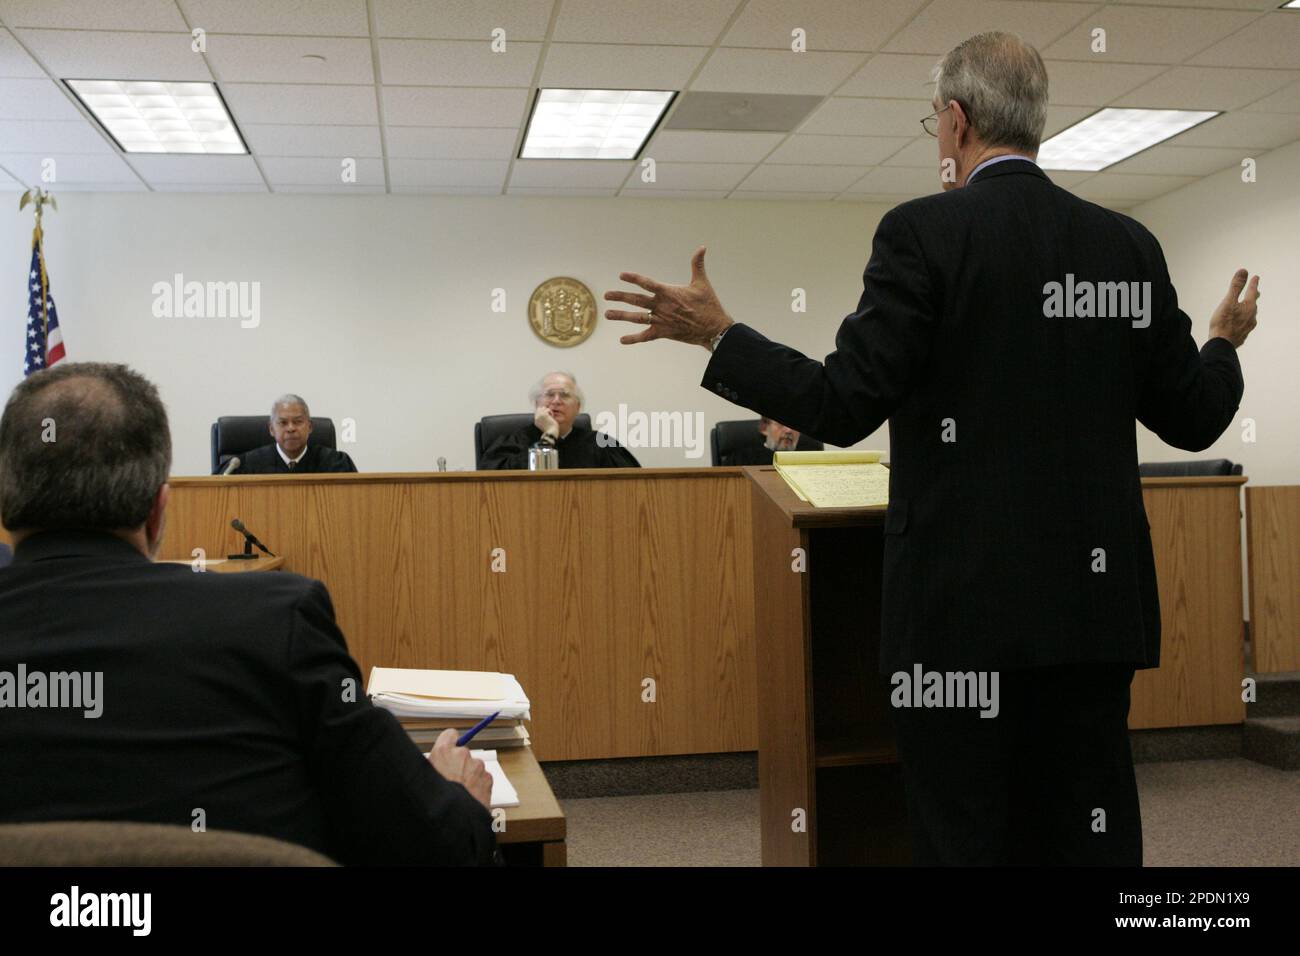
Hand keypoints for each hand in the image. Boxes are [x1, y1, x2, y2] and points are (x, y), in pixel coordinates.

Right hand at [428, 728, 491, 808]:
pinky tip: (469, 796)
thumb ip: (433, 765)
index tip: (449, 749)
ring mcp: (477, 765)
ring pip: (473, 766)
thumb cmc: (436, 801)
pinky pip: (482, 777)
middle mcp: (462, 754)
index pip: (450, 735)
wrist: (454, 819)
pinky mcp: (488, 777)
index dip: (449, 743)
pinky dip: (478, 785)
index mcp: (443, 752)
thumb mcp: (425, 778)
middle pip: (462, 753)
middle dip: (458, 764)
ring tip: (460, 792)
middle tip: (451, 780)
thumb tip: (436, 763)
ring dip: (468, 776)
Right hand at [533, 406, 558, 440]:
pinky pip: (548, 409)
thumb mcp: (545, 425)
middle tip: (549, 416)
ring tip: (551, 416)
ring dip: (548, 411)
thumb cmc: (550, 430)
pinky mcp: (544, 415)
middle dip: (544, 410)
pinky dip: (551, 412)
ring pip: (543, 408)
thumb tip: (547, 414)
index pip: (537, 412)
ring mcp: (540, 416)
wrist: (551, 433)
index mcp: (536, 421)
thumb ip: (544, 419)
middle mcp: (536, 418)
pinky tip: (552, 417)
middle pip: (539, 408)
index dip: (542, 412)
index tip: (547, 416)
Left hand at [604, 246, 733, 348]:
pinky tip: (622, 340)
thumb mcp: (702, 282)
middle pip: (636, 300)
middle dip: (620, 296)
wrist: (714, 328)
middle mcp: (662, 306)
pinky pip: (646, 336)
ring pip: (637, 317)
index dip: (634, 279)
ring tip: (607, 314)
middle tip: (606, 295)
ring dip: (621, 315)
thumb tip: (702, 247)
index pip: (648, 283)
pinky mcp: (664, 333)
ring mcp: (661, 320)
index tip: (622, 275)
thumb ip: (698, 264)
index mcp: (669, 292)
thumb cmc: (709, 305)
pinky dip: (634, 338)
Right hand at [1208, 268, 1258, 347]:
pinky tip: (1240, 323)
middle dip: (1254, 296)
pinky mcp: (1243, 335)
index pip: (1252, 291)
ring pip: (1250, 315)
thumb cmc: (1223, 323)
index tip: (1256, 277)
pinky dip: (1244, 320)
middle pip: (1254, 303)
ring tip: (1246, 308)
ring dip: (1249, 309)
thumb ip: (1236, 286)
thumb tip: (1243, 271)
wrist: (1221, 344)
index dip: (1253, 283)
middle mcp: (1252, 316)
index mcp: (1249, 306)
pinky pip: (1245, 324)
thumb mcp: (1228, 301)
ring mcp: (1248, 326)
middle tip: (1255, 291)